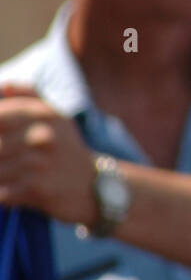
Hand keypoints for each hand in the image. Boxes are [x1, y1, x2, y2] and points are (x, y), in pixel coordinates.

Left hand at [0, 84, 97, 226]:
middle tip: (5, 157)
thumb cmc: (66, 146)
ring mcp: (40, 165)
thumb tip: (3, 85)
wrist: (93, 186)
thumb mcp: (55, 114)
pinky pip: (2, 193)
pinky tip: (8, 190)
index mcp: (43, 114)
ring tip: (7, 173)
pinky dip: (1, 193)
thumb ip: (27, 94)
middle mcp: (42, 137)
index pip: (0, 116)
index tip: (1, 138)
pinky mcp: (38, 191)